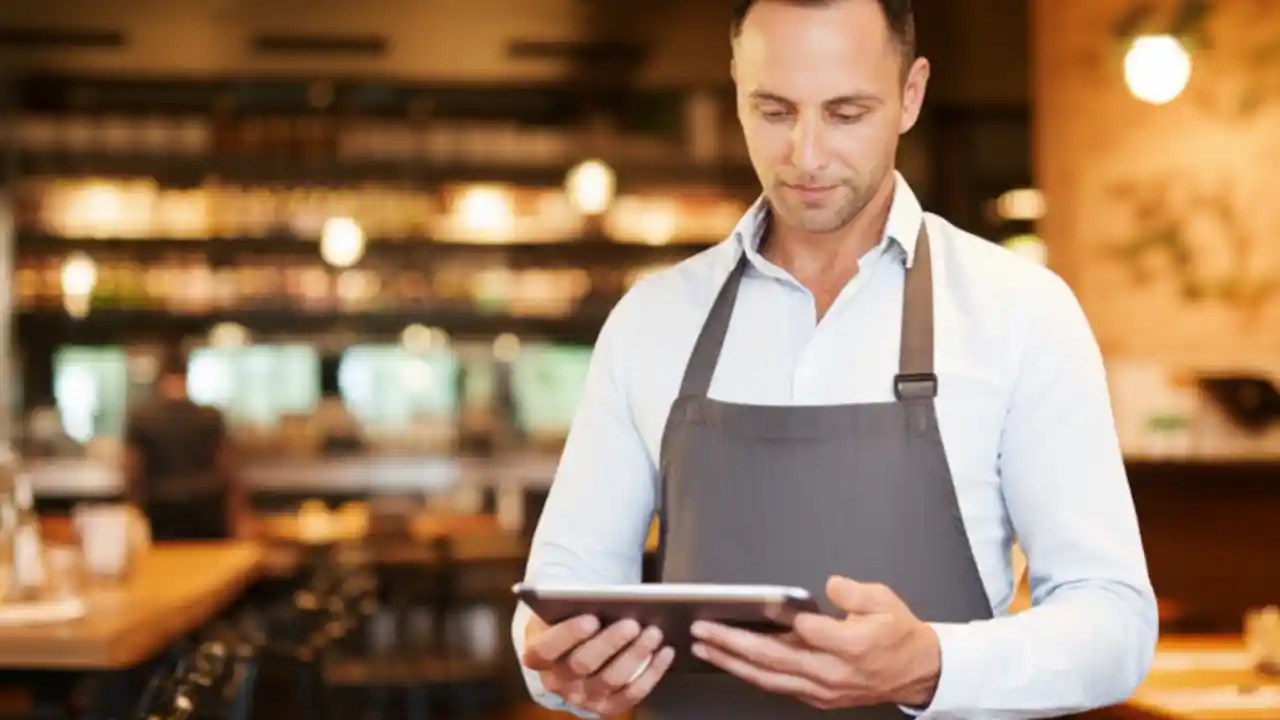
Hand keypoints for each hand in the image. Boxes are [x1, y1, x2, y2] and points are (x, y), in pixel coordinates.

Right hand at [521, 613, 675, 715]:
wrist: (568, 656)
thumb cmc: (567, 623)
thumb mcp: (558, 612)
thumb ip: (570, 605)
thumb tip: (594, 596)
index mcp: (538, 655)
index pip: (548, 648)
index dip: (569, 634)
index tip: (591, 618)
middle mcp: (558, 681)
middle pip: (583, 664)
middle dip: (611, 642)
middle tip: (633, 623)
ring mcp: (582, 697)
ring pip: (611, 680)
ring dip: (636, 655)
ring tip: (654, 633)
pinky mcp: (606, 706)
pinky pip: (632, 694)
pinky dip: (652, 673)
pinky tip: (666, 652)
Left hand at [689, 576, 940, 710]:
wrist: (918, 672)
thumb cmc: (899, 635)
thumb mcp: (885, 600)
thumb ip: (854, 592)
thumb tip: (831, 585)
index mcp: (852, 647)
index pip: (809, 632)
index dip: (784, 620)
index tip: (761, 606)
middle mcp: (832, 672)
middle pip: (774, 658)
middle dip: (733, 644)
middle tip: (703, 631)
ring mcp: (823, 689)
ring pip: (768, 678)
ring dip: (732, 663)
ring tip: (703, 648)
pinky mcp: (818, 697)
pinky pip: (777, 686)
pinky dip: (750, 674)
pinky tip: (731, 662)